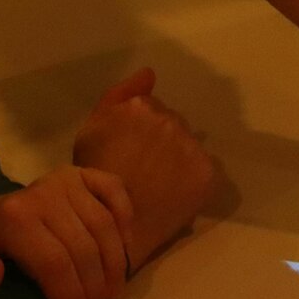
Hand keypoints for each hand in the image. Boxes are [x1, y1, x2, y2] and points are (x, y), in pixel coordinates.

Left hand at [0, 166, 131, 298]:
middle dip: (96, 284)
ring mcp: (67, 180)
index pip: (55, 263)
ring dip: (116, 261)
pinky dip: (126, 217)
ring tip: (114, 288)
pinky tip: (126, 245)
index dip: (70, 293)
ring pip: (105, 225)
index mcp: (15, 218)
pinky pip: (115, 190)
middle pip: (84, 247)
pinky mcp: (83, 173)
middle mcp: (46, 193)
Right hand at [71, 69, 215, 266]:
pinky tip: (171, 193)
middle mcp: (170, 121)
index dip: (136, 130)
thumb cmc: (92, 179)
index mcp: (140, 108)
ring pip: (187, 144)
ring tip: (154, 183)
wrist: (108, 226)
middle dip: (158, 140)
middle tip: (139, 169)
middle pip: (170, 124)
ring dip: (175, 157)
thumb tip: (149, 72)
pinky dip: (190, 178)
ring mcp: (191, 146)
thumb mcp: (91, 131)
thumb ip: (119, 95)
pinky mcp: (206, 172)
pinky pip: (202, 168)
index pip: (149, 108)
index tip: (127, 148)